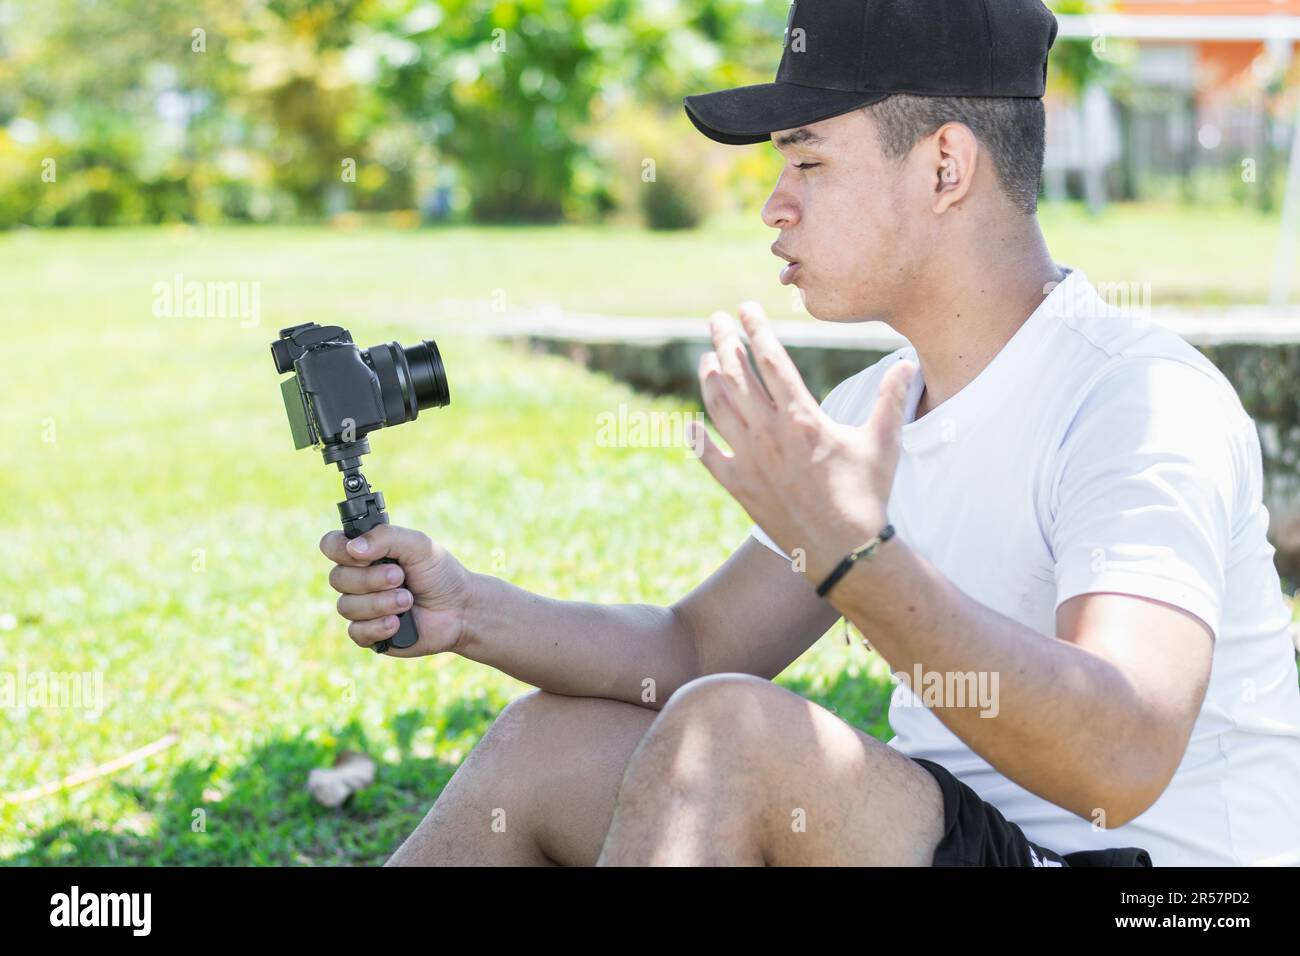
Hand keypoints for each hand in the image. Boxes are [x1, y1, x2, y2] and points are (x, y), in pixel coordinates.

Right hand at [319, 525, 472, 657]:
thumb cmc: (439, 574)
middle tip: (400, 577)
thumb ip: (387, 537)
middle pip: (337, 578)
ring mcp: (362, 607)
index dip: (339, 550)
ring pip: (346, 606)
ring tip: (408, 600)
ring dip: (380, 602)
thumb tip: (353, 548)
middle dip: (371, 579)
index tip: (364, 555)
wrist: (461, 609)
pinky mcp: (369, 634)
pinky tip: (398, 623)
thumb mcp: (419, 545)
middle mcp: (358, 579)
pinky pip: (357, 632)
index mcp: (366, 553)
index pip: (332, 545)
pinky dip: (379, 626)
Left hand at [686, 301, 916, 580]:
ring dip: (709, 380)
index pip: (772, 360)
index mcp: (803, 418)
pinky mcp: (740, 487)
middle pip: (737, 377)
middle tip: (715, 320)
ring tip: (704, 359)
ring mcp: (750, 461)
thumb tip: (908, 363)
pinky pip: (709, 458)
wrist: (844, 551)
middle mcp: (770, 434)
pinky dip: (697, 439)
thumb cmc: (867, 495)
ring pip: (719, 409)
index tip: (745, 308)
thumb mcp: (883, 442)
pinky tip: (690, 425)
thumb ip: (891, 398)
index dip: (756, 330)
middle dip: (723, 342)